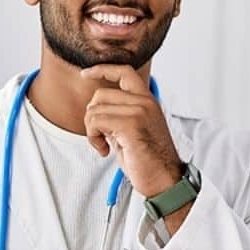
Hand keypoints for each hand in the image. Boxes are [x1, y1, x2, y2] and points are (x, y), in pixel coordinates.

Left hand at [80, 64, 182, 197]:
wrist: (164, 180)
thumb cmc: (147, 161)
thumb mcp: (131, 131)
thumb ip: (117, 116)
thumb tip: (94, 109)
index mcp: (147, 101)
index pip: (124, 72)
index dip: (102, 69)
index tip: (85, 74)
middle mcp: (145, 102)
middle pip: (100, 95)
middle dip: (92, 117)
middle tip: (101, 138)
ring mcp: (139, 111)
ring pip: (94, 109)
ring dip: (92, 131)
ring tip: (105, 146)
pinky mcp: (131, 124)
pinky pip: (96, 122)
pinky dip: (93, 138)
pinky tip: (105, 150)